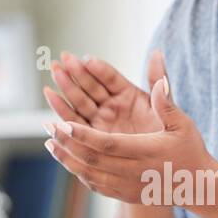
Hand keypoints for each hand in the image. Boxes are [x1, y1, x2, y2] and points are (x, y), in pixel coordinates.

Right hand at [44, 50, 166, 134]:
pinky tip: (50, 94)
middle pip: (91, 86)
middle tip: (63, 58)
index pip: (111, 78)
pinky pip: (74, 120)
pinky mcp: (90, 135)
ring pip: (80, 100)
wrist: (162, 165)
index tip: (87, 59)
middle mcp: (112, 105)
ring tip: (54, 70)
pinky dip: (62, 108)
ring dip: (66, 85)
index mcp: (129, 95)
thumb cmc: (167, 135)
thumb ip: (159, 80)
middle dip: (76, 72)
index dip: (99, 69)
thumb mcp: (166, 107)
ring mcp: (100, 119)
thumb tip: (157, 52)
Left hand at [44, 69, 214, 204]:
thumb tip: (159, 81)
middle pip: (92, 159)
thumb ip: (166, 103)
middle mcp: (133, 172)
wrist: (197, 187)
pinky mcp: (124, 195)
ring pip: (89, 174)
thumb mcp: (183, 124)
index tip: (63, 123)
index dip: (83, 135)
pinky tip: (67, 159)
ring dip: (67, 158)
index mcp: (146, 152)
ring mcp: (127, 186)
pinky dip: (77, 172)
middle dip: (67, 143)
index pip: (107, 144)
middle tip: (48, 127)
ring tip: (49, 142)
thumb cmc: (190, 150)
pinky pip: (95, 185)